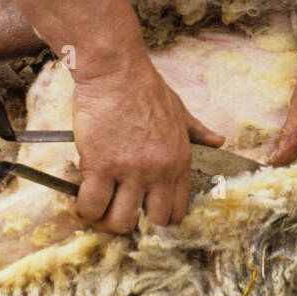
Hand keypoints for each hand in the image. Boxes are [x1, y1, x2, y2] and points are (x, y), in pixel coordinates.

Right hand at [71, 50, 223, 233]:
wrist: (117, 72)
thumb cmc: (145, 88)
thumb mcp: (180, 110)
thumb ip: (198, 131)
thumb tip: (219, 140)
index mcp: (180, 161)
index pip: (176, 210)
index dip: (157, 216)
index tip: (142, 210)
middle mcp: (159, 172)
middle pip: (152, 222)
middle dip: (133, 221)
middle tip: (116, 209)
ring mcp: (130, 171)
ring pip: (120, 221)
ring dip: (105, 219)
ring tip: (94, 208)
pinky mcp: (100, 167)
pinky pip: (92, 205)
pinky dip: (82, 207)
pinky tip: (77, 197)